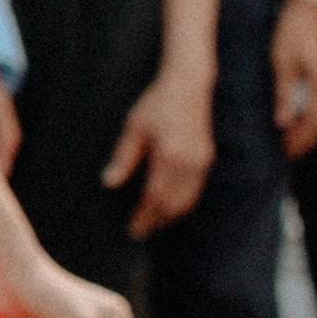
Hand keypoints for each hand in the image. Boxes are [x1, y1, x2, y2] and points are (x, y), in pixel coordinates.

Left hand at [106, 66, 217, 233]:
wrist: (189, 85)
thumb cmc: (157, 103)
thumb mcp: (135, 127)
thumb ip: (124, 156)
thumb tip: (109, 182)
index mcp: (169, 156)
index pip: (155, 197)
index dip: (144, 217)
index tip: (133, 230)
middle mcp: (189, 163)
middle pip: (172, 204)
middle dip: (156, 221)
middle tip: (140, 232)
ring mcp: (201, 162)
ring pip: (187, 201)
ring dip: (170, 216)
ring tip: (153, 223)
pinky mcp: (206, 159)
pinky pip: (195, 191)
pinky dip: (183, 204)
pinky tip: (170, 207)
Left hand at [271, 0, 316, 152]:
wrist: (306, 6)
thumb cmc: (292, 30)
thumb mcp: (282, 61)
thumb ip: (284, 93)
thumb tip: (282, 123)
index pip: (314, 121)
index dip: (300, 139)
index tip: (284, 153)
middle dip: (304, 140)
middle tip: (285, 155)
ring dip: (306, 131)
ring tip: (287, 144)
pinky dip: (306, 118)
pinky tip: (292, 122)